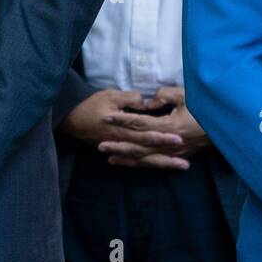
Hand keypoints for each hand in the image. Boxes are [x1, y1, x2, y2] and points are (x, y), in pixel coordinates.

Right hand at [61, 88, 185, 164]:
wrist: (74, 119)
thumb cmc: (93, 104)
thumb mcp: (110, 95)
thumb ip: (129, 98)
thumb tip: (145, 101)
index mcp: (122, 128)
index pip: (145, 133)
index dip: (162, 137)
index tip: (178, 138)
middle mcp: (124, 142)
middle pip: (149, 152)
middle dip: (168, 156)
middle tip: (186, 161)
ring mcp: (123, 150)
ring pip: (146, 160)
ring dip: (164, 163)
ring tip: (183, 165)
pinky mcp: (122, 152)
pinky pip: (138, 162)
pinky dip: (152, 165)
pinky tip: (165, 166)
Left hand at [100, 86, 211, 168]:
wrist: (225, 126)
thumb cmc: (205, 108)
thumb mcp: (186, 95)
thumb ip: (164, 95)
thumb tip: (148, 101)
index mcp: (169, 127)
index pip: (140, 124)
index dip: (122, 120)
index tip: (106, 117)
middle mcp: (168, 143)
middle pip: (137, 146)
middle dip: (118, 145)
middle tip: (99, 144)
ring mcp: (172, 152)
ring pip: (144, 158)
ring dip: (125, 157)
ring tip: (107, 156)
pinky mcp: (176, 156)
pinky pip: (153, 162)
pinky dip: (138, 164)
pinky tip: (127, 163)